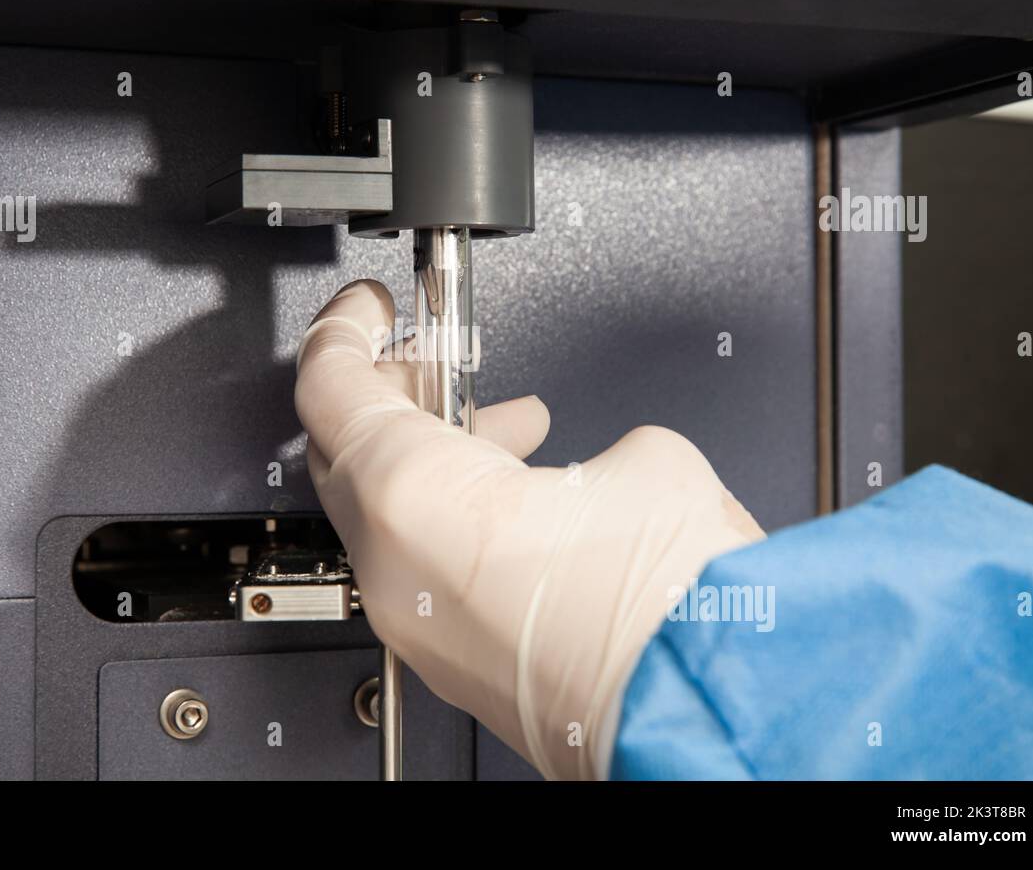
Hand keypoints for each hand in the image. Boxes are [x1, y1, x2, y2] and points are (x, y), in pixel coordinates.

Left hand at [295, 280, 763, 778]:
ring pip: (387, 514)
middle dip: (400, 393)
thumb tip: (595, 470)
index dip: (345, 330)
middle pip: (348, 450)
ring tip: (513, 432)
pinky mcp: (450, 666)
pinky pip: (421, 570)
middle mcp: (392, 569)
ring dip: (436, 457)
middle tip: (446, 365)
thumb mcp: (644, 462)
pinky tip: (523, 510)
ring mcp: (415, 627)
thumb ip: (587, 446)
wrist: (702, 720)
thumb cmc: (670, 609)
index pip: (330, 385)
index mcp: (412, 495)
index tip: (365, 312)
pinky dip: (454, 521)